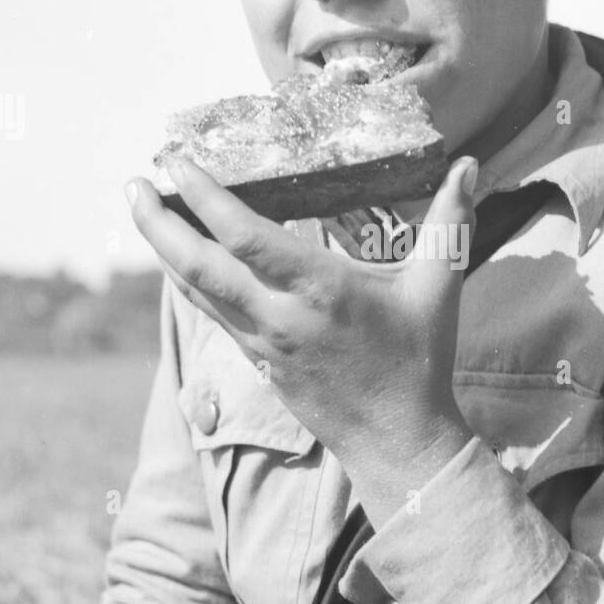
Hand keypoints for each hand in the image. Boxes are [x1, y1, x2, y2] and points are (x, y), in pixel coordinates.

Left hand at [125, 156, 479, 501]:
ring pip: (196, 292)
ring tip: (143, 210)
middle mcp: (280, 316)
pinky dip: (189, 281)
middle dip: (157, 224)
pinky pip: (212, 313)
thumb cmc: (419, 361)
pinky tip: (180, 260)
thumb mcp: (438, 287)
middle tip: (131, 183)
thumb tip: (472, 165)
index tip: (177, 163)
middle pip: (198, 267)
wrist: (398, 441)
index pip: (246, 238)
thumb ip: (450, 222)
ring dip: (164, 250)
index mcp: (320, 291)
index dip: (205, 198)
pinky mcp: (258, 361)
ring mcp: (263, 342)